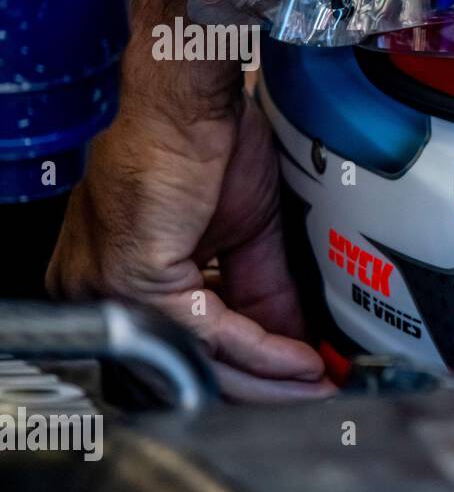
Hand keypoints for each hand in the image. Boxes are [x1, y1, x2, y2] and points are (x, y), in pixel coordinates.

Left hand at [49, 84, 332, 402]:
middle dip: (259, 386)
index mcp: (118, 276)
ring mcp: (108, 286)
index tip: (303, 378)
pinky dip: (261, 350)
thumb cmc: (207, 142)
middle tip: (315, 392)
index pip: (184, 344)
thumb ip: (264, 295)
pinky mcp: (132, 278)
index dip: (250, 370)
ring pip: (196, 356)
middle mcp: (98, 289)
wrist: (191, 100)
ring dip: (266, 377)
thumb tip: (297, 346)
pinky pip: (206, 332)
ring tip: (317, 380)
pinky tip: (299, 358)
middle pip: (186, 362)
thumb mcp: (248, 234)